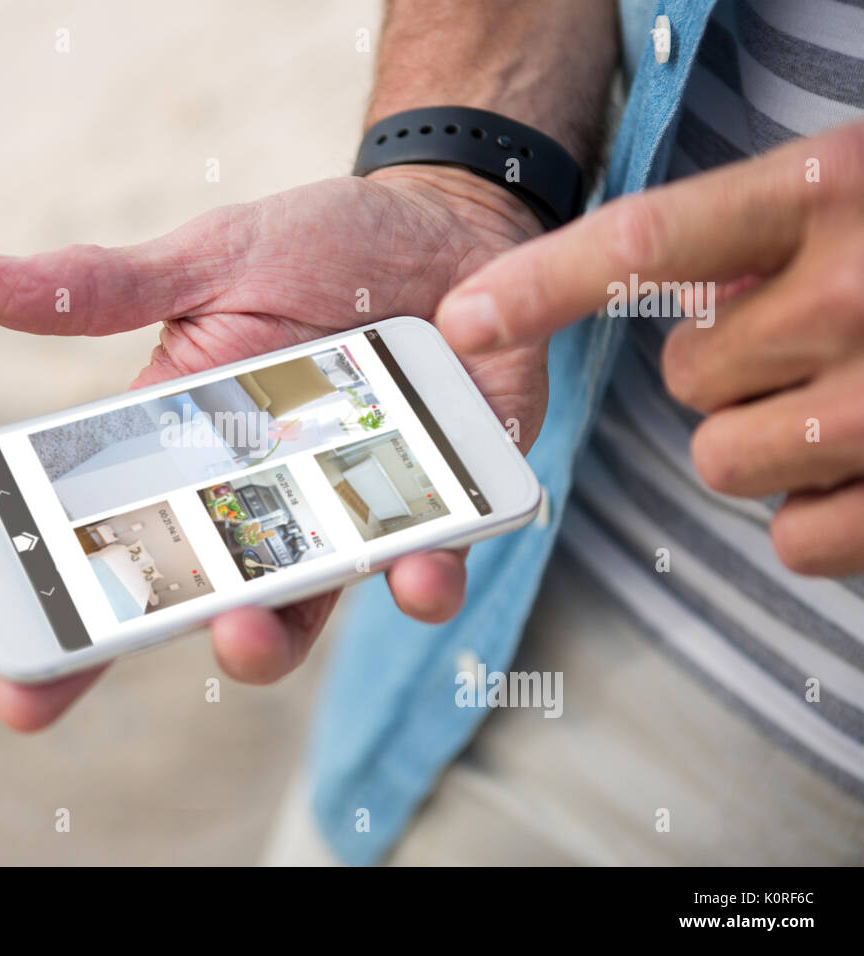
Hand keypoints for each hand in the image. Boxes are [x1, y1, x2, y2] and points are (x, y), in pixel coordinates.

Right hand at [0, 165, 548, 729]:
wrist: (450, 227)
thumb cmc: (320, 247)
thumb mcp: (207, 261)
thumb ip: (104, 288)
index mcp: (185, 448)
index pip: (91, 525)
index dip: (20, 574)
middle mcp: (255, 502)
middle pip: (174, 598)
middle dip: (113, 648)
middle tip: (45, 689)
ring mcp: (339, 516)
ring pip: (293, 611)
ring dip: (260, 639)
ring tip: (240, 632)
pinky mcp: (432, 509)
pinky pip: (420, 568)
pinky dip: (419, 580)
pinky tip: (414, 571)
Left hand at [436, 121, 863, 576]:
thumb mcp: (856, 190)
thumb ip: (758, 233)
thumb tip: (667, 294)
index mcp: (832, 192)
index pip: (647, 243)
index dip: (542, 286)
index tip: (461, 320)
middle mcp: (859, 292)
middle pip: (686, 376)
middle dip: (725, 367)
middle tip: (803, 338)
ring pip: (726, 460)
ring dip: (766, 439)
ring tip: (844, 396)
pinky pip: (793, 539)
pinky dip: (816, 514)